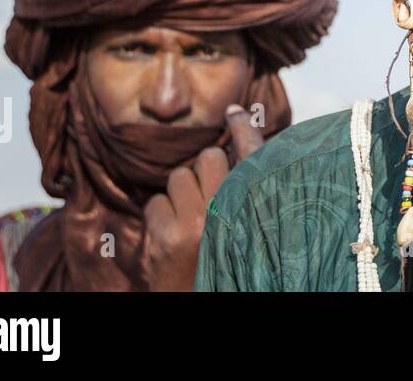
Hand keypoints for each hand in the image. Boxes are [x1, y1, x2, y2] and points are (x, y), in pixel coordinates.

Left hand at [142, 105, 264, 290]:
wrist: (197, 300)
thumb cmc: (224, 260)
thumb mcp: (244, 224)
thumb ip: (241, 185)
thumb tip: (234, 128)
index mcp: (256, 207)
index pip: (253, 156)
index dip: (243, 130)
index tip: (234, 113)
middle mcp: (232, 211)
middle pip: (209, 158)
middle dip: (202, 171)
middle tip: (205, 198)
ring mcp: (199, 223)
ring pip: (178, 178)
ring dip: (178, 196)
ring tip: (188, 221)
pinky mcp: (170, 237)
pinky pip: (156, 203)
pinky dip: (158, 217)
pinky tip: (170, 237)